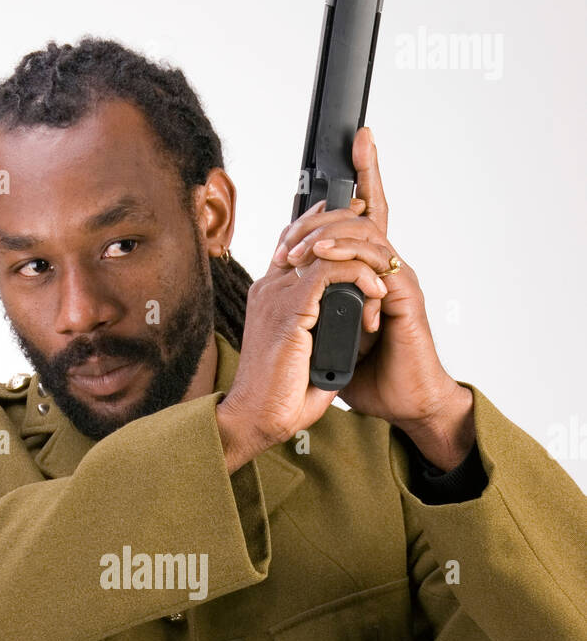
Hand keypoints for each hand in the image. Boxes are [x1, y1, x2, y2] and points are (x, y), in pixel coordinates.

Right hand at [216, 192, 394, 471]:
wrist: (256, 419)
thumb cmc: (275, 398)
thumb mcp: (302, 356)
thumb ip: (319, 335)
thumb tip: (343, 336)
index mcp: (268, 298)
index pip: (293, 245)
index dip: (322, 227)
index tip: (354, 221)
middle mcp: (269, 290)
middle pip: (306, 233)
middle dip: (344, 222)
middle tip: (373, 222)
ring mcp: (277, 297)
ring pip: (323, 247)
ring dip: (359, 253)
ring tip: (384, 271)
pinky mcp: (291, 310)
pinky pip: (330, 272)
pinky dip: (359, 275)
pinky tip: (375, 292)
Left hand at [277, 128, 474, 467]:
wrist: (402, 405)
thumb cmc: (368, 375)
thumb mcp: (324, 336)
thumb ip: (311, 307)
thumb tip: (280, 294)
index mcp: (366, 275)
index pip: (360, 220)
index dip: (361, 181)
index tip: (353, 146)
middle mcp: (383, 270)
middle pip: (374, 210)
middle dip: (365, 174)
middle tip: (333, 168)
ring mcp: (395, 280)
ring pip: (371, 231)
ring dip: (335, 228)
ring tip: (307, 240)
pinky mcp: (404, 297)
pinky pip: (379, 262)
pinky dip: (350, 256)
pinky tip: (326, 258)